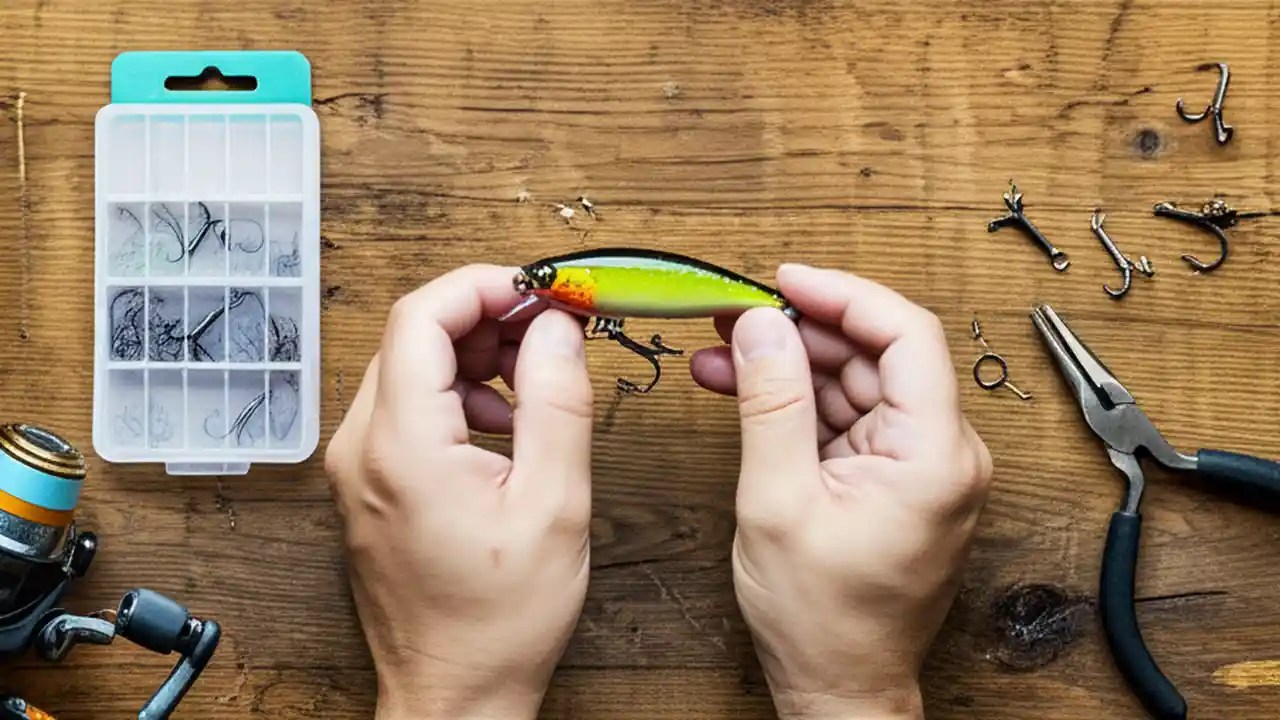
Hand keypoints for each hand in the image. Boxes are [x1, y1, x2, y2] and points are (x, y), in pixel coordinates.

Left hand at [325, 265, 593, 719]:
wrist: (454, 694)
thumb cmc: (500, 620)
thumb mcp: (555, 504)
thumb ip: (558, 402)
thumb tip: (556, 327)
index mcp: (400, 446)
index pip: (421, 315)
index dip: (485, 286)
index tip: (541, 291)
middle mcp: (361, 448)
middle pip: (413, 336)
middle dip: (487, 320)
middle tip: (552, 332)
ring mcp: (358, 467)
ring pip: (411, 370)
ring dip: (476, 359)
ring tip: (536, 387)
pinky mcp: (369, 484)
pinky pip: (408, 410)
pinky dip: (459, 396)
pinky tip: (505, 428)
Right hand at [690, 264, 992, 719]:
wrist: (839, 686)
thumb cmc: (823, 620)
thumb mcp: (778, 500)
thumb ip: (771, 404)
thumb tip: (762, 325)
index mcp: (935, 457)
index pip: (906, 336)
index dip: (843, 294)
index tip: (784, 281)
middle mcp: (942, 455)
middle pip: (876, 355)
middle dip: (801, 331)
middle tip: (734, 319)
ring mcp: (920, 467)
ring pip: (855, 383)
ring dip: (789, 367)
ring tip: (721, 356)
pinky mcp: (894, 478)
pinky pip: (847, 419)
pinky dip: (797, 404)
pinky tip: (744, 389)